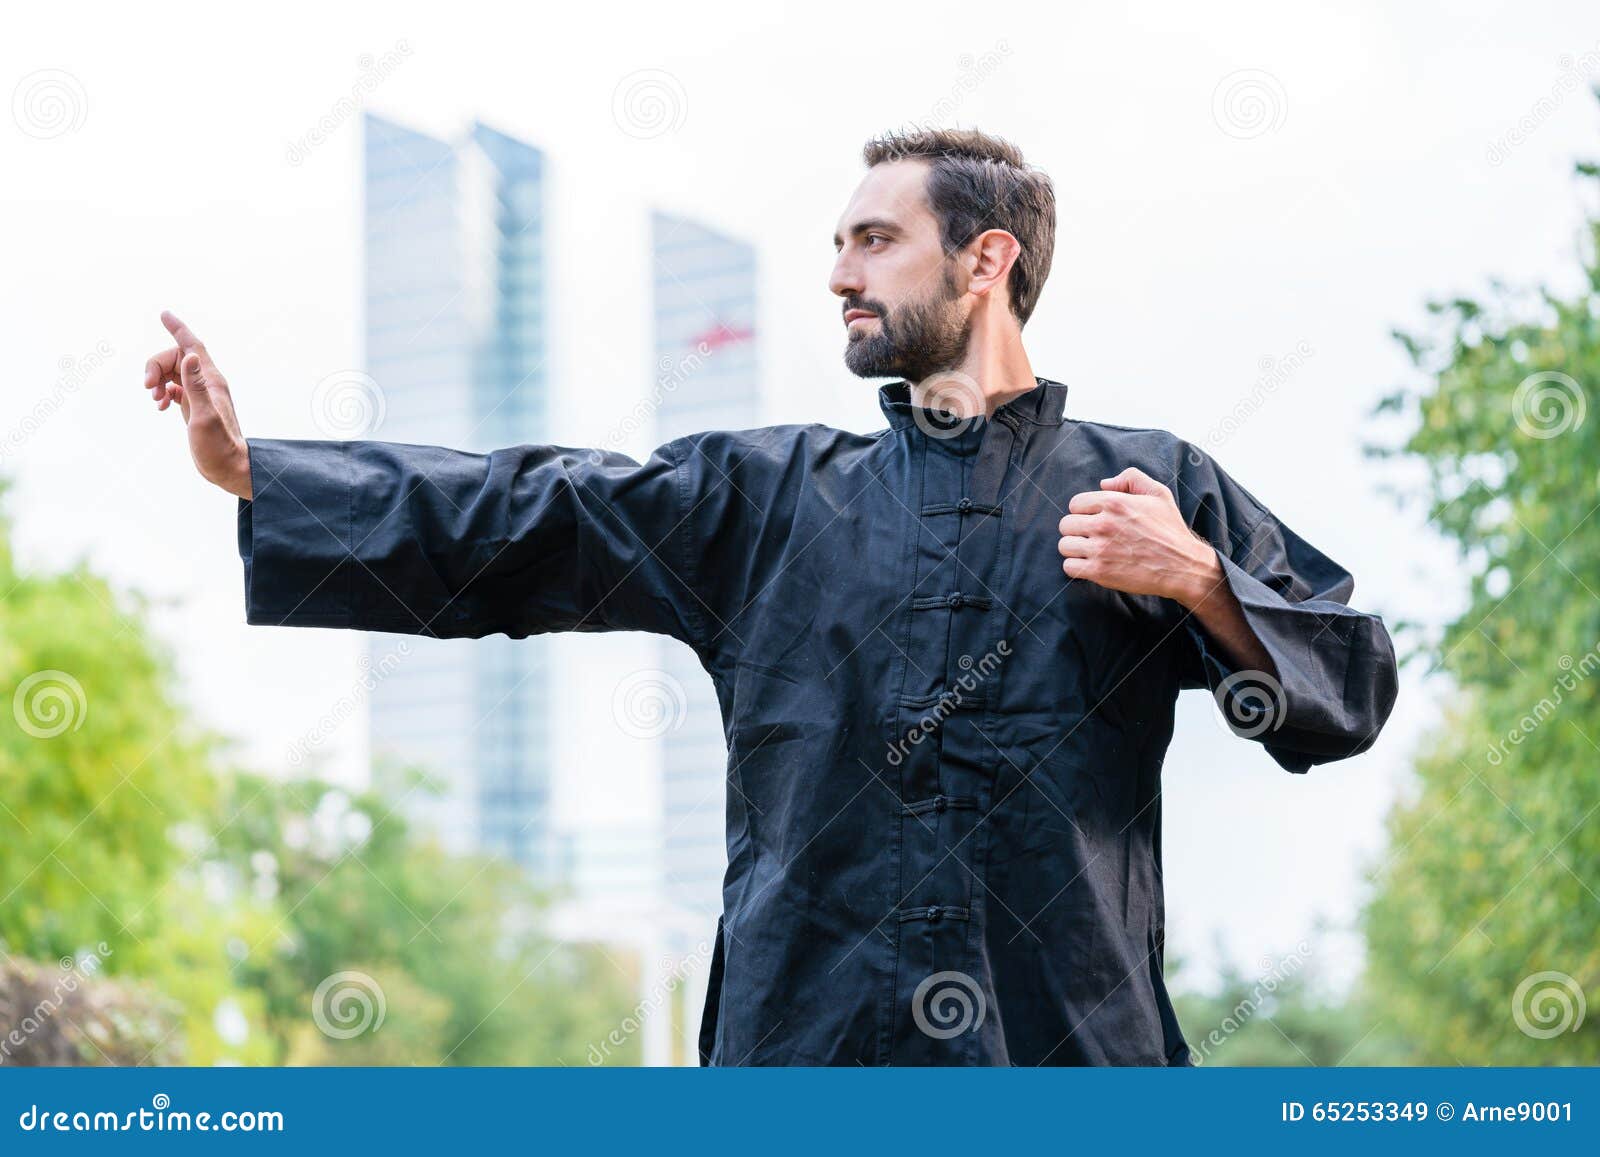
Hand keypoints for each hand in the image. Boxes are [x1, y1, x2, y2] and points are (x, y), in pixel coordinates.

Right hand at [144, 311, 251, 498]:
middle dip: (155, 365)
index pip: (192, 346)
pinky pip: (173, 388)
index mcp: (211, 380)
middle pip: (175, 357)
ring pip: (172, 372)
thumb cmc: (218, 446)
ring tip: (154, 399)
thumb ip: (195, 386)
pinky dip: (162, 392)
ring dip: (157, 379)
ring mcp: (200, 395)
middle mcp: (207, 383)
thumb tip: (187, 356)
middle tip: (147, 387)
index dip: (178, 328)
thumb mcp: (203, 416)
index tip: (164, 314)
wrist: (228, 468)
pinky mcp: (194, 407)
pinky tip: (159, 406)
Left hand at [1058, 466, 1220, 606]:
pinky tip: (1091, 565)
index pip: (1075, 504)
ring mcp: (1100, 549)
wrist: (1182, 566)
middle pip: (1066, 524)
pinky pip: (1069, 567)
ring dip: (1075, 549)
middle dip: (1077, 530)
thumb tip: (1103, 484)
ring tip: (1092, 551)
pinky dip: (1077, 567)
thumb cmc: (1170, 530)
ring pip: (1064, 546)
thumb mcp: (1158, 493)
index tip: (1096, 520)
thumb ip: (1130, 478)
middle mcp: (1104, 524)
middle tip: (1093, 537)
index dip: (1084, 512)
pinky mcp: (1099, 572)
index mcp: (1114, 502)